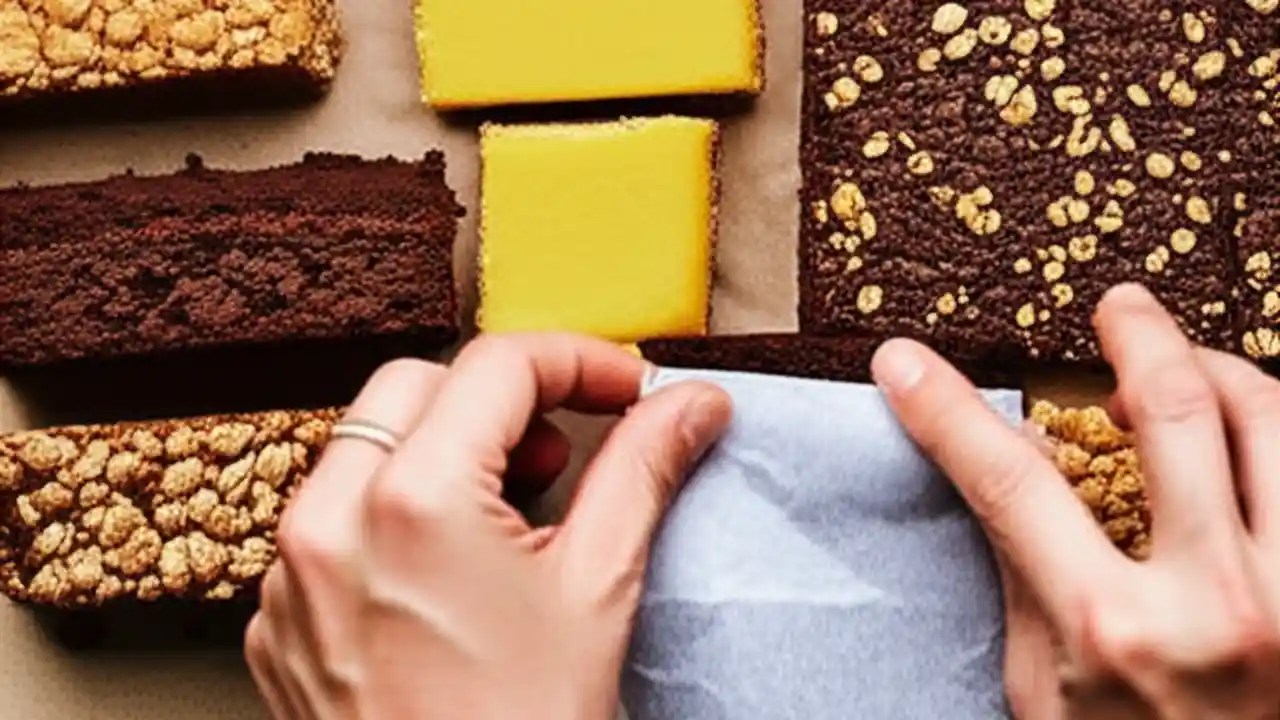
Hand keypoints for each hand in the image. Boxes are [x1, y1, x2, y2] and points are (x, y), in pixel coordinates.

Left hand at [244, 334, 731, 719]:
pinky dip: (393, 515)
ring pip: (364, 448)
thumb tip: (689, 405)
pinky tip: (449, 570)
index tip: (625, 390)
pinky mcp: (279, 621)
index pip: (498, 363)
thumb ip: (644, 471)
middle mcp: (329, 524)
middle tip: (566, 449)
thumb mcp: (598, 591)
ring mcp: (291, 576)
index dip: (579, 361)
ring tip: (511, 508)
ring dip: (443, 450)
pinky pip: (331, 520)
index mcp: (414, 502)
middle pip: (417, 387)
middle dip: (502, 400)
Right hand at [873, 284, 1279, 718]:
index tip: (907, 362)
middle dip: (1140, 333)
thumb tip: (1003, 470)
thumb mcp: (1045, 692)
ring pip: (1275, 422)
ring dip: (1225, 368)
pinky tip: (1253, 428)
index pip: (1010, 484)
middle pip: (1179, 411)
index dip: (949, 410)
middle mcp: (1215, 603)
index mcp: (1112, 632)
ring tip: (1188, 361)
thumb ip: (1028, 576)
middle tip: (1118, 303)